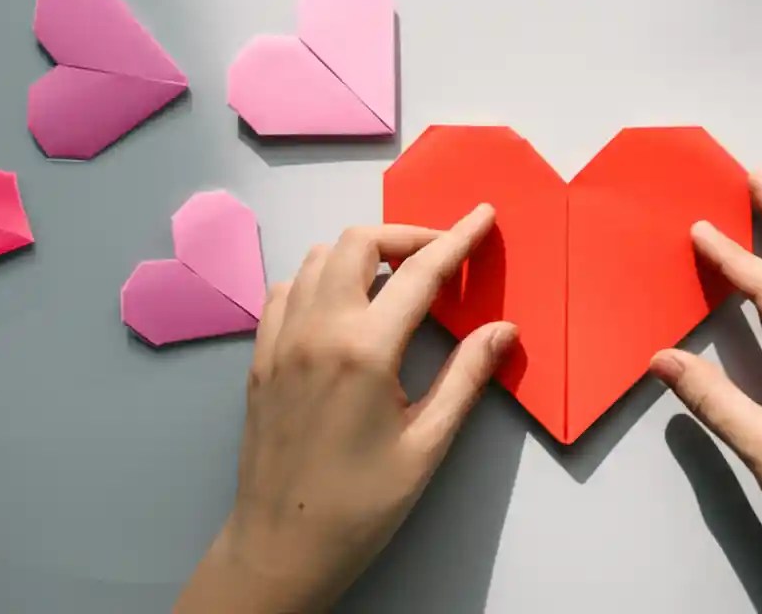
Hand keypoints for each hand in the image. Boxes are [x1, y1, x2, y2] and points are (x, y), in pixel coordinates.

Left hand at [176, 205, 516, 612]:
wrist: (280, 546)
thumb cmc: (362, 504)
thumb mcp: (427, 445)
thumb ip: (466, 377)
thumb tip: (503, 329)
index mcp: (364, 351)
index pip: (419, 273)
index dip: (457, 239)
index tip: (483, 216)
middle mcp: (315, 330)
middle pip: (357, 243)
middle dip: (405, 235)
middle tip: (440, 255)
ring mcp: (279, 341)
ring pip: (316, 258)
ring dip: (360, 253)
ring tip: (394, 278)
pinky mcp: (259, 357)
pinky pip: (286, 291)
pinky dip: (318, 278)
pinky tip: (341, 305)